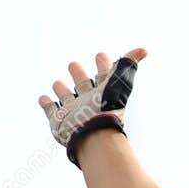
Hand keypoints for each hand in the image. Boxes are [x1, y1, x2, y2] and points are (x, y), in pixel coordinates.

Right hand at [38, 48, 147, 164]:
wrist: (92, 137)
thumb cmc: (107, 110)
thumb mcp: (119, 83)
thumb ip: (127, 66)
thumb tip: (144, 50)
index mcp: (103, 92)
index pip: (104, 75)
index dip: (103, 65)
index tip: (100, 55)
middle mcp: (87, 100)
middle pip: (82, 84)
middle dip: (78, 74)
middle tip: (73, 65)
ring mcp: (72, 110)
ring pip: (66, 97)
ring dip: (61, 89)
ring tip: (57, 83)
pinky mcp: (58, 119)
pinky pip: (51, 110)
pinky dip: (46, 104)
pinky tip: (43, 98)